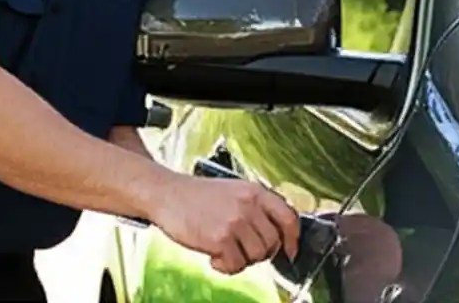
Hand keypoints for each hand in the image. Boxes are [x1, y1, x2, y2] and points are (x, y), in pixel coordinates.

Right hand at [149, 174, 299, 275]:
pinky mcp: (220, 238)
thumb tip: (276, 236)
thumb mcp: (232, 191)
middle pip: (272, 242)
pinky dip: (225, 267)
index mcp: (254, 191)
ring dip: (242, 259)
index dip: (293, 239)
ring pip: (257, 256)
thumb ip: (254, 207)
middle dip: (259, 253)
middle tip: (240, 250)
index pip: (288, 217)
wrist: (165, 194)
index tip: (290, 251)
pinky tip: (212, 257)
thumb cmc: (196, 196)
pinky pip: (236, 266)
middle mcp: (248, 205)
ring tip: (224, 251)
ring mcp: (235, 221)